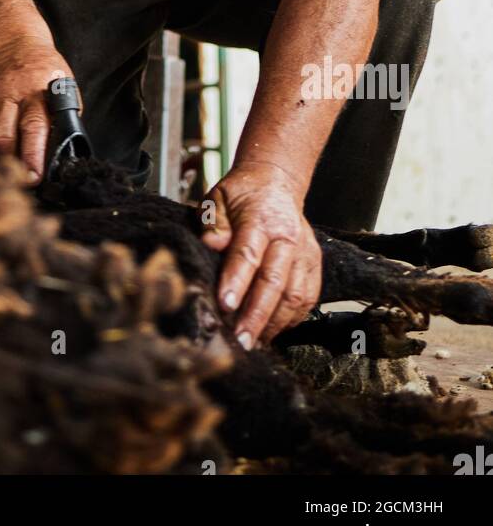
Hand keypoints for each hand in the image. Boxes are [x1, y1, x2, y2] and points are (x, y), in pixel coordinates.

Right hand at [0, 42, 73, 183]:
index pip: (33, 127)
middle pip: (3, 137)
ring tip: (5, 169)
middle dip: (12, 163)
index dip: (32, 156)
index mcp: (36, 92)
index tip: (34, 176)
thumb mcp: (64, 91)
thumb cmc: (45, 75)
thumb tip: (60, 154)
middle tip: (22, 178)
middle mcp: (7, 95)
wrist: (14, 49)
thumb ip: (62, 120)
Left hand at [201, 162, 321, 346]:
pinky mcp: (315, 264)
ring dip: (275, 324)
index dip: (236, 281)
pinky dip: (292, 319)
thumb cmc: (242, 194)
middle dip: (257, 315)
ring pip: (296, 295)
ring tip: (254, 342)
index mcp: (261, 218)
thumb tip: (211, 244)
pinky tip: (273, 330)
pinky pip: (308, 298)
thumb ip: (213, 221)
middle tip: (240, 340)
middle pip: (276, 282)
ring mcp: (305, 252)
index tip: (224, 306)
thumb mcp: (218, 197)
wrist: (276, 183)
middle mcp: (289, 237)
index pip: (248, 253)